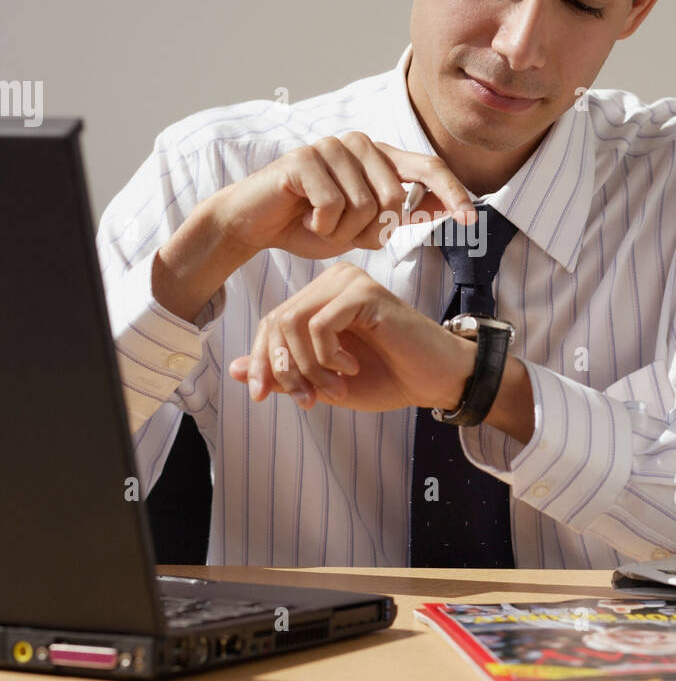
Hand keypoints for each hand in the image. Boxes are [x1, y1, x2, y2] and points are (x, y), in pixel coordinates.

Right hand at [210, 131, 476, 261]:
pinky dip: (321, 226)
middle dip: (370, 231)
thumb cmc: (310, 224)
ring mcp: (331, 146)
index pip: (428, 168)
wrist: (256, 224)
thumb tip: (451, 206)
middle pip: (395, 199)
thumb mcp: (364, 228)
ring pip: (364, 206)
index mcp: (378, 156)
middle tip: (341, 231)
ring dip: (341, 232)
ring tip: (319, 223)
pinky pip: (333, 206)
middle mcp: (359, 143)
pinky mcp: (305, 158)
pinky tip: (304, 217)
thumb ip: (403, 215)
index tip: (471, 219)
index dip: (453, 193)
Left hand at [228, 261, 474, 412]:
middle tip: (309, 399)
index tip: (264, 397)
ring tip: (334, 389)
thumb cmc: (387, 377)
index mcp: (320, 297)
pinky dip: (327, 356)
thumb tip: (234, 371)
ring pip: (293, 322)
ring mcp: (348, 282)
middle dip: (283, 369)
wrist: (436, 380)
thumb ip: (284, 374)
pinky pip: (320, 324)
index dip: (260, 362)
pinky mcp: (364, 293)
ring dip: (307, 367)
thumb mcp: (323, 382)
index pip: (269, 322)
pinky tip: (350, 369)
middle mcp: (332, 281)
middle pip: (276, 321)